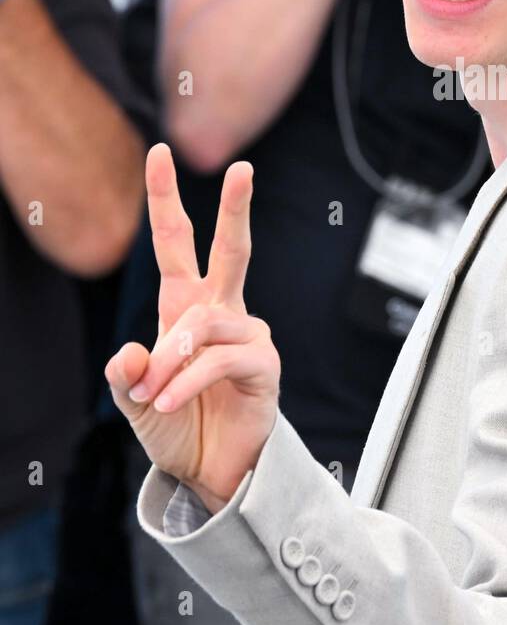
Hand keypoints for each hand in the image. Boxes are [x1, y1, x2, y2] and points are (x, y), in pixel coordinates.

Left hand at [105, 143, 279, 512]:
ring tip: (153, 396)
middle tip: (243, 168)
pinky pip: (217, 361)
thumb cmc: (176, 425)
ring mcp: (248, 336)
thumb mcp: (133, 399)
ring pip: (203, 324)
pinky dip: (186, 383)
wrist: (210, 471)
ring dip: (169, 362)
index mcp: (186, 306)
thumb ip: (125, 374)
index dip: (165, 199)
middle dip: (235, 208)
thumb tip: (132, 354)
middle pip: (232, 249)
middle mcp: (222, 311)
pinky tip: (167, 404)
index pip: (176, 243)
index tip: (159, 152)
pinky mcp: (263, 366)